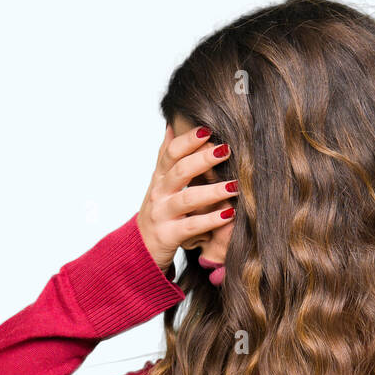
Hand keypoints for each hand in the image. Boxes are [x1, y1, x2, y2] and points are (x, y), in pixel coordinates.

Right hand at [136, 124, 236, 272]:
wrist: (139, 250)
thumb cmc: (158, 213)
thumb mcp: (159, 183)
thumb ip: (166, 157)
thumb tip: (171, 124)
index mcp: (159, 178)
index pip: (171, 152)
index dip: (187, 140)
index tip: (208, 129)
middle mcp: (158, 193)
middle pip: (180, 171)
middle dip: (203, 159)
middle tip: (226, 150)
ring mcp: (162, 215)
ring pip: (187, 199)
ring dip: (213, 192)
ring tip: (234, 186)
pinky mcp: (168, 236)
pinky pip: (192, 226)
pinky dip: (211, 220)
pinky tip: (228, 214)